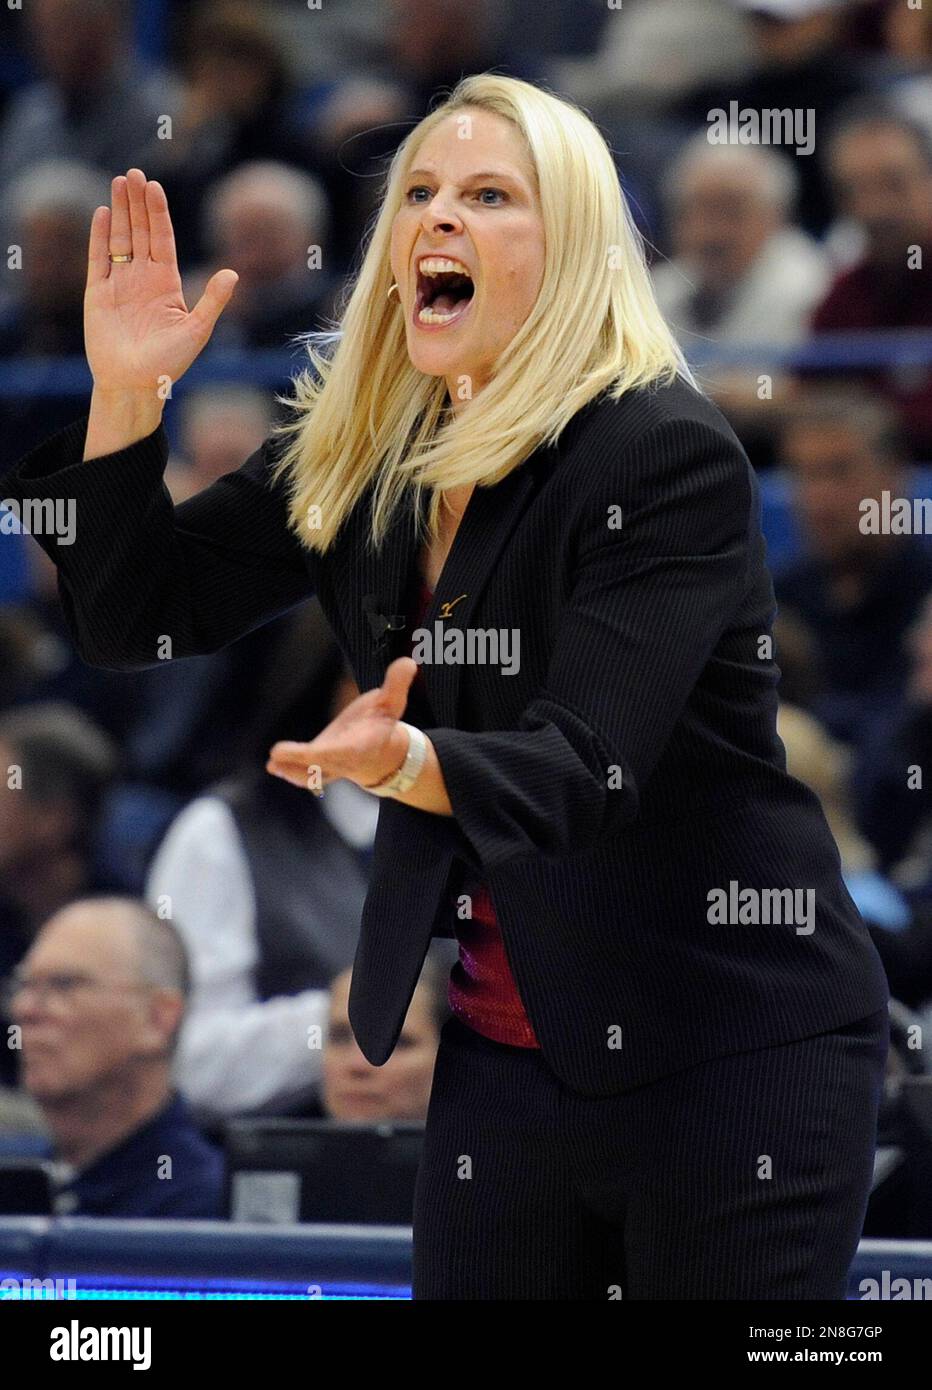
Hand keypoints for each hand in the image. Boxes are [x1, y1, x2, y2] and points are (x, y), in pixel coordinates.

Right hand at [85, 168, 238, 393]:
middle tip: (134, 174)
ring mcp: (119, 283)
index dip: (158, 214)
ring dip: (119, 211)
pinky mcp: (97, 293)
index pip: (162, 239)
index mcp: (166, 284)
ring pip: (119, 238)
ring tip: (119, 183)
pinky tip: (101, 213)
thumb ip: (213, 301)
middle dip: (137, 203)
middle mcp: (142, 278)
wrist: (134, 385)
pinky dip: (99, 236)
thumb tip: (233, 274)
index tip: (155, 188)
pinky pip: (98, 258)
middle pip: (139, 232)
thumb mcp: (196, 331)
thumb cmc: (168, 364)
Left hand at [266, 657, 418, 795]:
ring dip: (293, 771)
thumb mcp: (392, 702)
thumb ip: (396, 683)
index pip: (343, 751)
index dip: (327, 753)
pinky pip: (304, 775)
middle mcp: (345, 761)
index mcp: (362, 746)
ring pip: (311, 775)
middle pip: (323, 765)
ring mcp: (330, 767)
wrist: (379, 752)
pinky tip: (273, 764)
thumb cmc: (381, 723)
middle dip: (302, 763)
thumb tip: (409, 662)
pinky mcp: (318, 765)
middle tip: (275, 757)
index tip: (312, 751)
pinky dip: (290, 771)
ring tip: (272, 764)